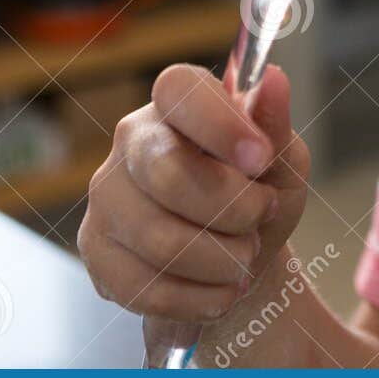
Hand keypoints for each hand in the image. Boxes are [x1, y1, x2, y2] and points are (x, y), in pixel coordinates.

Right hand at [77, 63, 309, 341]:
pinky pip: (145, 286)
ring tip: (244, 258)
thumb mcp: (282, 161)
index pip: (178, 89)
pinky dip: (198, 298)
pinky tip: (220, 290)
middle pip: (167, 172)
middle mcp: (132, 140)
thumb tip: (274, 78)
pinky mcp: (96, 250)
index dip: (220, 124)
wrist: (238, 261)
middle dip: (232, 209)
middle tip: (260, 219)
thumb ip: (273, 125)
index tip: (262, 158)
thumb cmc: (259, 197)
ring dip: (222, 260)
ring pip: (160, 239)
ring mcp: (107, 195)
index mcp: (177, 103)